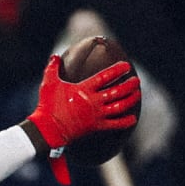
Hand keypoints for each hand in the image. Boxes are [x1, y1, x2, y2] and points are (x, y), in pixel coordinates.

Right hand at [27, 56, 140, 183]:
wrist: (47, 129)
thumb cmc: (47, 106)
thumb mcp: (48, 84)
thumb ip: (52, 68)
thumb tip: (55, 56)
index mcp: (84, 89)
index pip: (106, 76)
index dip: (118, 70)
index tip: (126, 66)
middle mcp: (93, 101)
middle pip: (117, 91)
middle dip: (129, 85)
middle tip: (135, 80)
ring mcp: (96, 114)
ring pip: (120, 106)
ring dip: (131, 99)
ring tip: (137, 93)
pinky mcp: (96, 126)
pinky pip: (115, 124)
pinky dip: (126, 121)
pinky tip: (133, 118)